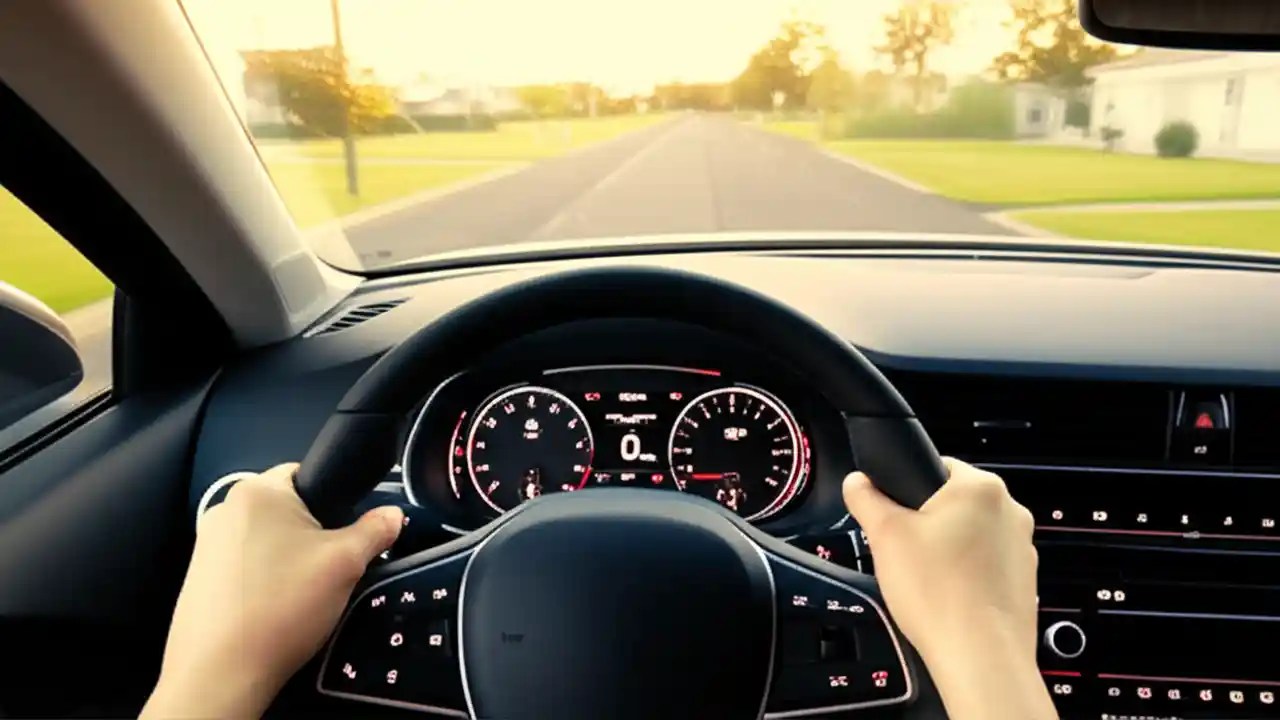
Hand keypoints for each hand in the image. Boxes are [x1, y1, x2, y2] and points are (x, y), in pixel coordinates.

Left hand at [142, 464, 402, 718]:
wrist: (221, 672)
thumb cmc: (283, 604)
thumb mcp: (346, 563)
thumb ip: (374, 531)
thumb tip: (393, 514)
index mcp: (257, 491)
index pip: (307, 474)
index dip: (336, 501)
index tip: (348, 534)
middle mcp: (224, 508)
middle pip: (287, 512)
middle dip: (313, 536)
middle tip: (333, 568)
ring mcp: (205, 546)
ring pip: (267, 543)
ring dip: (289, 561)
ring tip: (304, 595)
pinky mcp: (197, 580)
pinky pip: (245, 569)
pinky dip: (265, 583)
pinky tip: (276, 610)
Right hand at [844, 458, 1055, 719]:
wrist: (980, 657)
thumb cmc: (937, 592)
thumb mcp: (884, 536)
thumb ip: (865, 498)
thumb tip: (857, 482)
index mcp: (981, 487)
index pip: (935, 467)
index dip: (906, 491)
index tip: (893, 519)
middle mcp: (1011, 511)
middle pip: (952, 505)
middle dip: (926, 526)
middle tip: (904, 554)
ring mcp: (1023, 548)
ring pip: (969, 537)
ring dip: (946, 552)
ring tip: (926, 581)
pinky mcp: (1025, 581)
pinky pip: (985, 568)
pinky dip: (965, 578)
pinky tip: (947, 599)